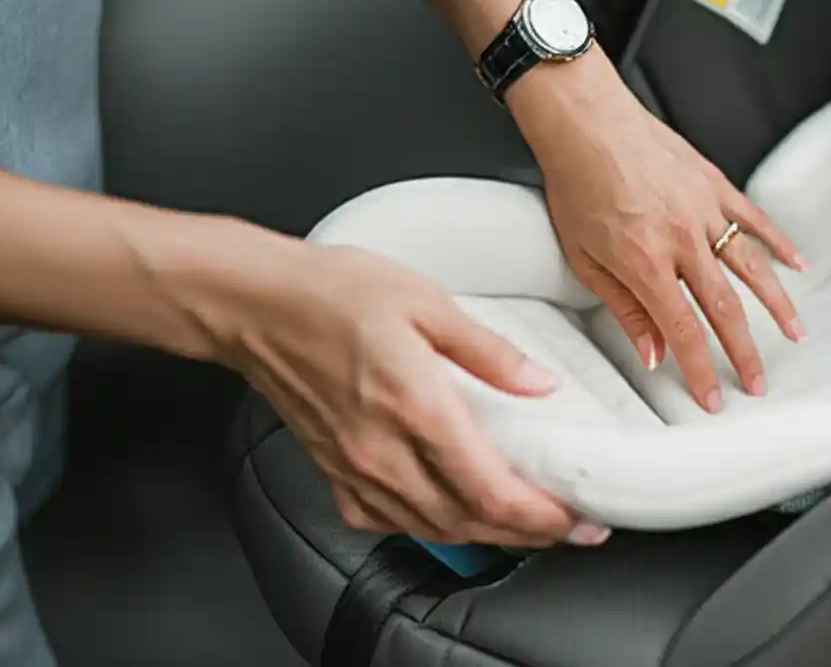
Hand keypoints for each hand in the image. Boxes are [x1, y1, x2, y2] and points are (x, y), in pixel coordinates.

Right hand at [222, 243, 608, 546]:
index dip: (542, 518)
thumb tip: (539, 383)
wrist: (253, 303)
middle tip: (566, 529)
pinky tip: (445, 515)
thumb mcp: (426, 301)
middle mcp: (384, 451)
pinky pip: (385, 521)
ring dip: (483, 536)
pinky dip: (426, 528)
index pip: (491, 490)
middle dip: (526, 534)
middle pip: (468, 521)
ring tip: (521, 526)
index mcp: (417, 408)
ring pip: (430, 529)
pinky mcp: (331, 469)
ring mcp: (354, 467)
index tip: (577, 521)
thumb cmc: (330, 294)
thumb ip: (489, 351)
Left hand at [512, 72, 806, 412]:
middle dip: (745, 353)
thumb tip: (651, 351)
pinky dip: (779, 244)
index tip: (713, 396)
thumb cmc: (575, 182)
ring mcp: (703, 209)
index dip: (701, 370)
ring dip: (777, 306)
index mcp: (644, 261)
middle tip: (757, 382)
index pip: (683, 330)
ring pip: (752, 267)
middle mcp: (681, 238)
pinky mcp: (714, 184)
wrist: (583, 120)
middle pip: (724, 308)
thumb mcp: (584, 256)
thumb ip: (623, 307)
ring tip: (795, 335)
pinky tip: (797, 265)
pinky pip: (755, 220)